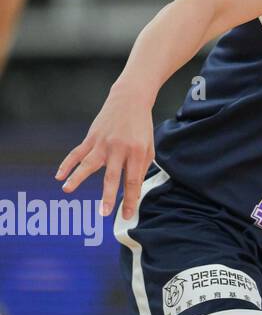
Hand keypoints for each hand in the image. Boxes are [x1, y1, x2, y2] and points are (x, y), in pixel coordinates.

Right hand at [55, 86, 155, 219]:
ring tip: (67, 190)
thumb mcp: (148, 147)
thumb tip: (134, 191)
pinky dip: (67, 164)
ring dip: (77, 177)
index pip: (133, 181)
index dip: (131, 199)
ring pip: (89, 163)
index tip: (128, 215)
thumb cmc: (141, 127)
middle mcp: (119, 148)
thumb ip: (141, 168)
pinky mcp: (92, 137)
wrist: (130, 100)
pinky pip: (77, 152)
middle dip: (108, 196)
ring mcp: (103, 143)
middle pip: (112, 176)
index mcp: (137, 152)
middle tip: (103, 213)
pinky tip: (59, 176)